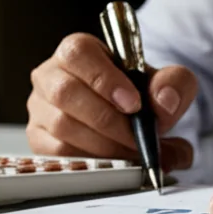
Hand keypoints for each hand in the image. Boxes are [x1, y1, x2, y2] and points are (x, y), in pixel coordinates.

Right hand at [26, 33, 198, 171]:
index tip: (134, 104)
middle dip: (108, 121)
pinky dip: (91, 160)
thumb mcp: (163, 82)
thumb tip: (165, 101)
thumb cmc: (137, 93)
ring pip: (62, 126)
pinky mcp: (38, 138)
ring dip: (103, 144)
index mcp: (77, 51)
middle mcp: (50, 76)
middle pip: (65, 92)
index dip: (104, 78)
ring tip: (133, 153)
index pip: (78, 53)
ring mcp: (40, 108)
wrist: (128, 117)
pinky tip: (114, 162)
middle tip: (138, 138)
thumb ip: (174, 85)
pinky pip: (57, 153)